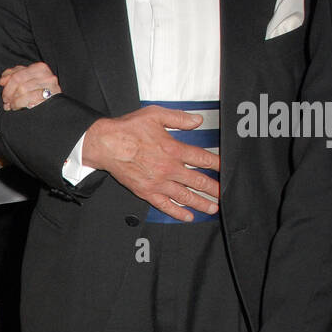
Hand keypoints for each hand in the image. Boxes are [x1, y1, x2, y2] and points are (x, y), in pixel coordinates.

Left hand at [0, 61, 60, 110]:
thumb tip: (2, 80)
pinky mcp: (51, 97)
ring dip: (13, 99)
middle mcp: (46, 75)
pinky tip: (17, 107)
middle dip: (8, 91)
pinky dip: (19, 103)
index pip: (18, 73)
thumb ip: (15, 76)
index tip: (2, 87)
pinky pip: (29, 99)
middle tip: (5, 100)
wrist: (58, 110)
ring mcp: (50, 86)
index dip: (7, 81)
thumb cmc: (40, 93)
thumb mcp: (28, 81)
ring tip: (10, 105)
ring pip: (23, 89)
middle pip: (19, 81)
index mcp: (40, 68)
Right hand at [82, 107, 219, 221]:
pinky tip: (188, 216)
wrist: (106, 144)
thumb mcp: (155, 115)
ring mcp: (158, 183)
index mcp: (173, 149)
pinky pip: (165, 205)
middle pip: (198, 181)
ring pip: (185, 196)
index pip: (202, 159)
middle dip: (214, 189)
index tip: (225, 169)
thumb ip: (179, 118)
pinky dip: (178, 212)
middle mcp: (169, 168)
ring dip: (201, 203)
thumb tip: (197, 121)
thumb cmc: (128, 129)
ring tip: (213, 208)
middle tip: (224, 193)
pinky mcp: (147, 192)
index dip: (217, 164)